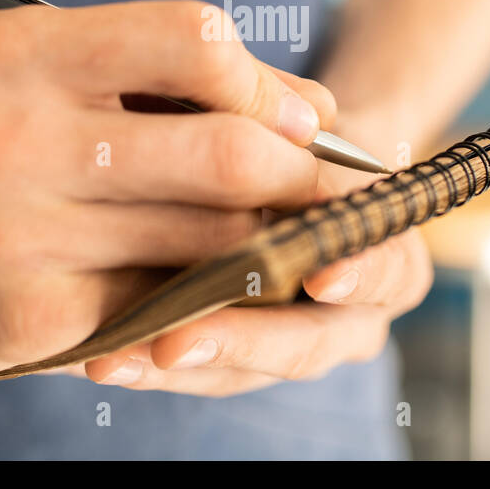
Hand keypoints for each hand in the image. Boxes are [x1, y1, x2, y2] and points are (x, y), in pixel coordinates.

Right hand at [0, 1, 335, 378]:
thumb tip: (318, 112)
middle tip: (335, 190)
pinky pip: (161, 303)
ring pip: (208, 240)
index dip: (264, 80)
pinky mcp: (25, 319)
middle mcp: (10, 139)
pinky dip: (200, 294)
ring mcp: (13, 235)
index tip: (298, 118)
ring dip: (263, 239)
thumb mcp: (49, 66)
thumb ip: (172, 74)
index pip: (193, 40)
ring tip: (283, 232)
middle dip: (302, 175)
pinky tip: (210, 285)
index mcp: (22, 52)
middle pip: (223, 152)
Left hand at [82, 124, 433, 395]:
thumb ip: (312, 124)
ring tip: (114, 359)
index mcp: (390, 260)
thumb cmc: (303, 138)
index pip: (384, 273)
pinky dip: (146, 364)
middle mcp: (350, 320)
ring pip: (240, 373)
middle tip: (177, 340)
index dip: (357, 274)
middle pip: (306, 345)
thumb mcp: (314, 122)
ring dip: (174, 367)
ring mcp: (290, 346)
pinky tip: (100, 358)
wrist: (290, 169)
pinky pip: (193, 372)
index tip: (320, 274)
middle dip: (240, 342)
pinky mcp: (231, 361)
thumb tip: (307, 115)